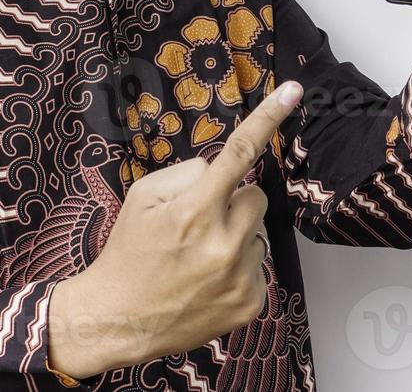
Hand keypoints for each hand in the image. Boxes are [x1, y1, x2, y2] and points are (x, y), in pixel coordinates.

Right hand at [46, 81, 304, 377]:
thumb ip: (187, 174)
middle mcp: (224, 242)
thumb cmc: (128, 253)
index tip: (293, 92)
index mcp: (196, 209)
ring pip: (257, 233)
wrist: (118, 319)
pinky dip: (238, 268)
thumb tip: (220, 171)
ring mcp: (241, 276)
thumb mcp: (142, 197)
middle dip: (234, 201)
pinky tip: (208, 281)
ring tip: (198, 258)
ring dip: (236, 237)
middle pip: (256, 196)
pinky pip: (259, 266)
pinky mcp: (251, 303)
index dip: (268, 118)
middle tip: (200, 222)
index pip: (240, 152)